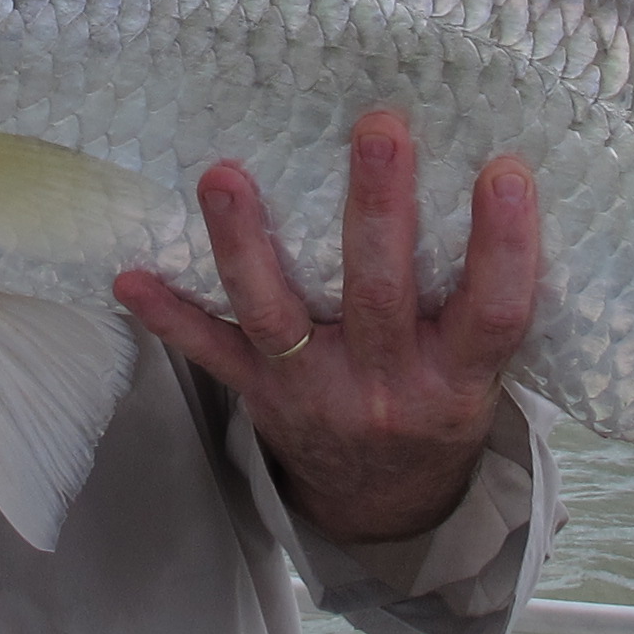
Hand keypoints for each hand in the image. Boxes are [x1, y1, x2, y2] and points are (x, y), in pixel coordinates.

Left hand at [116, 110, 539, 543]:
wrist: (386, 504)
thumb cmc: (440, 405)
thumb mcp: (483, 370)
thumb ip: (480, 295)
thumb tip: (492, 166)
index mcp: (459, 380)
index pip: (494, 313)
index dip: (504, 246)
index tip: (504, 171)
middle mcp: (387, 389)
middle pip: (381, 294)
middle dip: (378, 208)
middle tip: (379, 128)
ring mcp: (316, 393)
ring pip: (279, 317)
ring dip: (246, 243)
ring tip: (224, 175)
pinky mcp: (261, 395)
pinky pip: (211, 354)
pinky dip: (169, 317)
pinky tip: (128, 276)